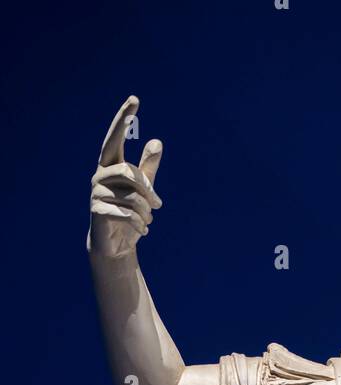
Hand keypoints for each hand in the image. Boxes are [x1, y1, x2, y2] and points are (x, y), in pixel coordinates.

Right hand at [88, 95, 162, 256]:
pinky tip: (144, 231)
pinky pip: (126, 213)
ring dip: (146, 211)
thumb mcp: (143, 191)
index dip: (123, 119)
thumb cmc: (129, 215)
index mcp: (110, 166)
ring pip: (131, 195)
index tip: (134, 99)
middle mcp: (100, 176)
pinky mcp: (97, 211)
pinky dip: (139, 223)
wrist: (115, 245)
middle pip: (128, 171)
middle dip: (148, 188)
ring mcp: (96, 193)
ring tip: (149, 221)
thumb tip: (157, 141)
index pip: (115, 138)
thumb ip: (148, 168)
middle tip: (161, 205)